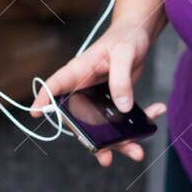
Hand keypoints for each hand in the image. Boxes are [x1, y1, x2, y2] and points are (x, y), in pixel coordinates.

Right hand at [29, 19, 163, 166]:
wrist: (138, 34)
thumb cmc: (126, 37)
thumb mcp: (124, 54)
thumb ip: (121, 80)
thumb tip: (122, 109)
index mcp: (79, 71)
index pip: (55, 85)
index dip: (44, 99)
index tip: (35, 113)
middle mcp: (85, 88)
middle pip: (81, 120)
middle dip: (94, 141)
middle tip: (108, 157)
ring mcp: (98, 97)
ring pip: (102, 126)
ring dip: (120, 141)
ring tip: (137, 152)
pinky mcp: (114, 101)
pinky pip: (122, 119)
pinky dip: (140, 121)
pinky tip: (156, 112)